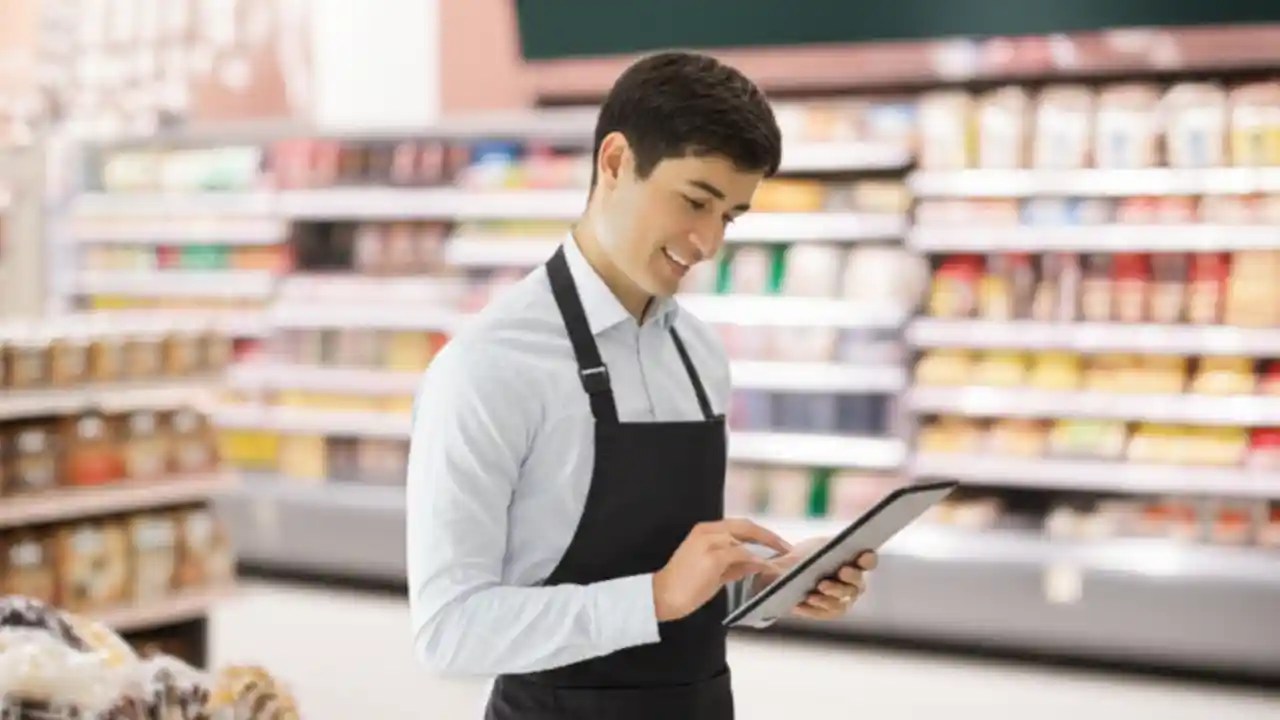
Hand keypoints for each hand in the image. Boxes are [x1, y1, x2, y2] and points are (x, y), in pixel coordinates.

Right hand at [653, 519, 790, 622]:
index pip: (740, 526)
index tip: (778, 544)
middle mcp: (708, 531)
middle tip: (787, 548)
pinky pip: (742, 555)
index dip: (761, 534)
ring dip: (767, 548)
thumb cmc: (684, 586)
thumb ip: (735, 565)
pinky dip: (758, 561)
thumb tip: (758, 563)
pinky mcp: (713, 557)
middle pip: (746, 526)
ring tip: (783, 561)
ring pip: (746, 539)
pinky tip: (768, 568)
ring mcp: (710, 542)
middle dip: (769, 536)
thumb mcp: (714, 572)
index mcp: (705, 531)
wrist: (662, 596)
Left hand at [752, 537, 876, 620]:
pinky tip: (798, 605)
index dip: (868, 559)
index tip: (863, 555)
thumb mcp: (808, 547)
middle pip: (857, 583)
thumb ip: (811, 547)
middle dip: (850, 577)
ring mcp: (844, 599)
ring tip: (812, 595)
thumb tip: (787, 541)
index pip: (869, 561)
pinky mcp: (830, 612)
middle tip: (841, 571)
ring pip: (841, 602)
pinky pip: (823, 613)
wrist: (791, 572)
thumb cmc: (808, 556)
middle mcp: (854, 583)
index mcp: (855, 562)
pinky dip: (811, 609)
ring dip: (828, 598)